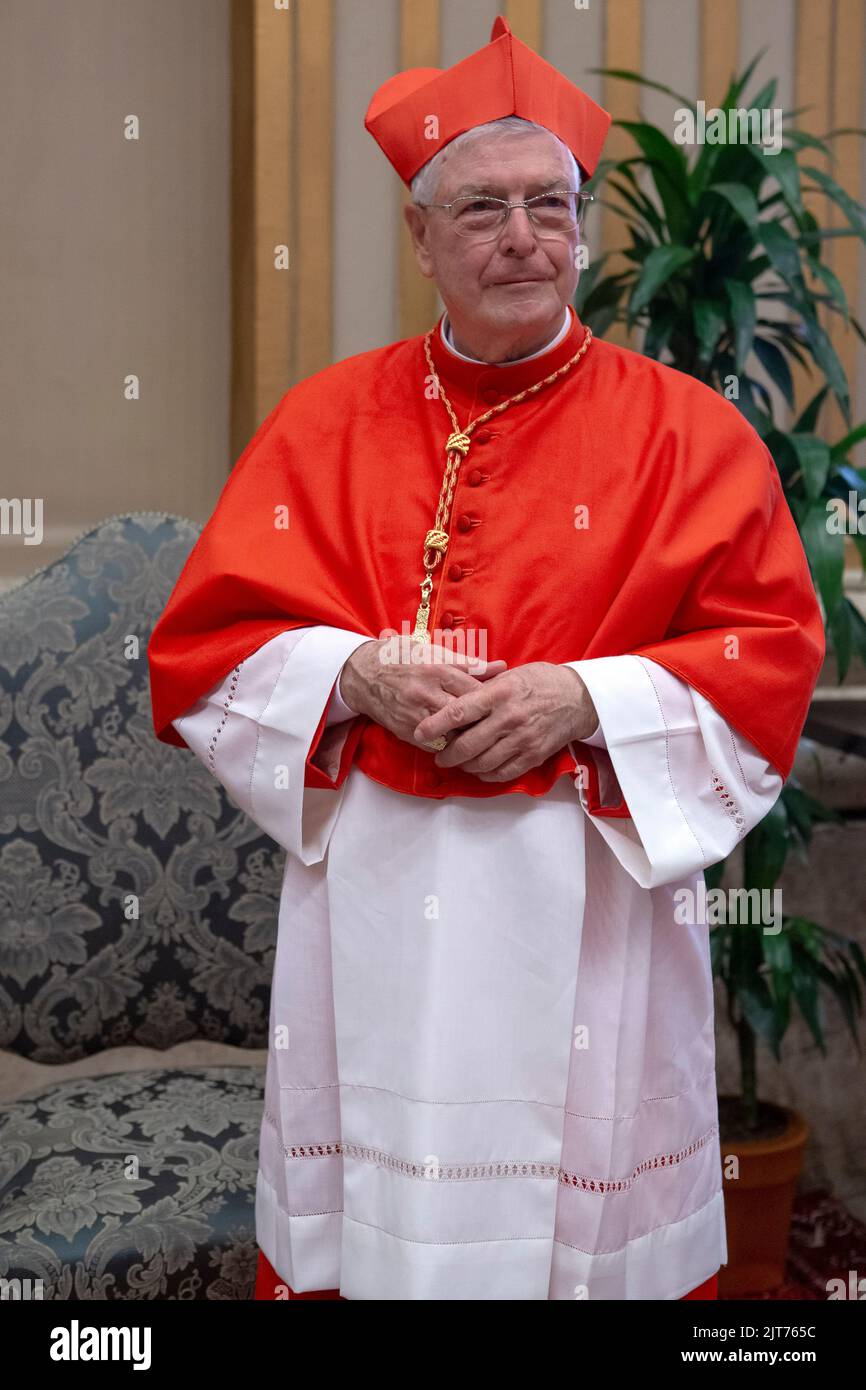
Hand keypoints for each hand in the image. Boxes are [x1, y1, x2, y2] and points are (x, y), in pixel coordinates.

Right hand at [339, 637, 507, 749]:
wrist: (363, 674)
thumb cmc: (402, 658)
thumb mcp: (434, 652)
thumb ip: (469, 663)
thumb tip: (501, 667)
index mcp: (436, 670)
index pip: (474, 689)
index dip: (493, 699)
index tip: (505, 705)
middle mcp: (426, 693)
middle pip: (466, 714)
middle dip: (485, 721)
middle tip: (501, 726)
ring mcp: (415, 714)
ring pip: (452, 733)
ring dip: (469, 737)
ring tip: (485, 738)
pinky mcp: (406, 731)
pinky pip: (435, 744)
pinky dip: (450, 745)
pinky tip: (462, 745)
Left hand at [412, 662, 598, 781]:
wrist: (578, 698)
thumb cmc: (539, 681)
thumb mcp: (508, 675)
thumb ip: (481, 688)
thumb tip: (450, 697)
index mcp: (500, 693)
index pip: (459, 711)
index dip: (435, 725)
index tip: (420, 732)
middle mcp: (509, 717)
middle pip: (468, 744)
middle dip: (447, 755)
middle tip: (438, 756)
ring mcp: (522, 739)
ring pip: (482, 763)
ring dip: (465, 766)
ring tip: (457, 762)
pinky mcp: (533, 755)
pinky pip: (502, 773)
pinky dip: (486, 774)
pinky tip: (479, 769)